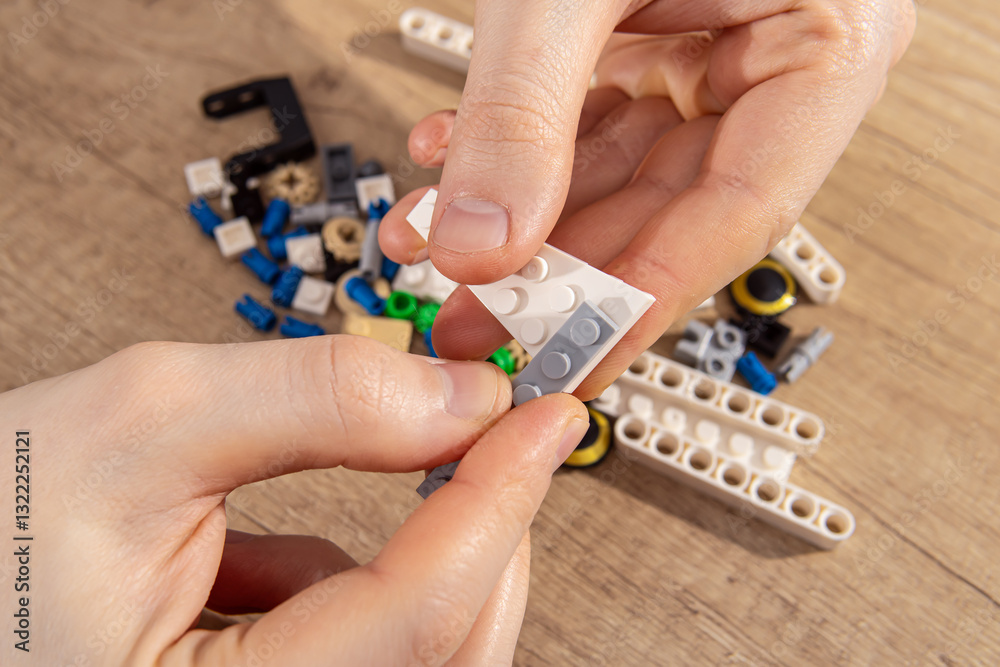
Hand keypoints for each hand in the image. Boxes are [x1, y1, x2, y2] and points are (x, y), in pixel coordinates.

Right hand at [1, 338, 587, 665]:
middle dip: (481, 537)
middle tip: (493, 443)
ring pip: (409, 656)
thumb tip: (455, 397)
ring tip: (352, 501)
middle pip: (442, 652)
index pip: (420, 611)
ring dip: (417, 565)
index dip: (497, 497)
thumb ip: (316, 401)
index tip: (543, 416)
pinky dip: (342, 591)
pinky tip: (267, 561)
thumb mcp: (141, 428)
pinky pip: (349, 656)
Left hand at [380, 0, 915, 396]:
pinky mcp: (659, 30)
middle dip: (554, 268)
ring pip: (619, 169)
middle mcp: (782, 56)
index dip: (640, 299)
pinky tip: (450, 169)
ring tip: (435, 254)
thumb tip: (480, 245)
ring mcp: (718, 44)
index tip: (565, 362)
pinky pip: (591, 114)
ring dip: (519, 216)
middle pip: (668, 206)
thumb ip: (524, 113)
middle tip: (471, 323)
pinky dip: (517, 148)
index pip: (735, 216)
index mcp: (829, 42)